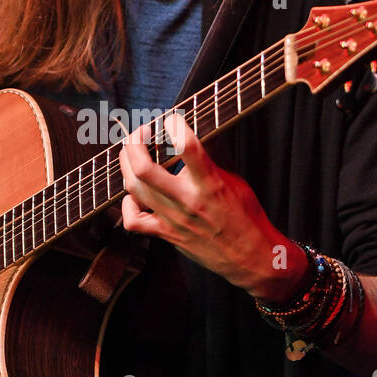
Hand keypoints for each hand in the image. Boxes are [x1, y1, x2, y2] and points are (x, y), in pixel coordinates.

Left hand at [117, 112, 303, 297]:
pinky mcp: (166, 234)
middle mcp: (188, 201)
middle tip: (141, 132)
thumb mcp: (235, 180)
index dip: (175, 125)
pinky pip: (133, 221)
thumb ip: (213, 156)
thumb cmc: (245, 216)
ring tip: (132, 153)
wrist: (249, 257)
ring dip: (127, 164)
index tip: (171, 119)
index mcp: (210, 183)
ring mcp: (173, 220)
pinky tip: (134, 195)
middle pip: (144, 169)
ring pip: (134, 189)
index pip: (188, 147)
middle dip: (135, 143)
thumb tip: (197, 130)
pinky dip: (127, 204)